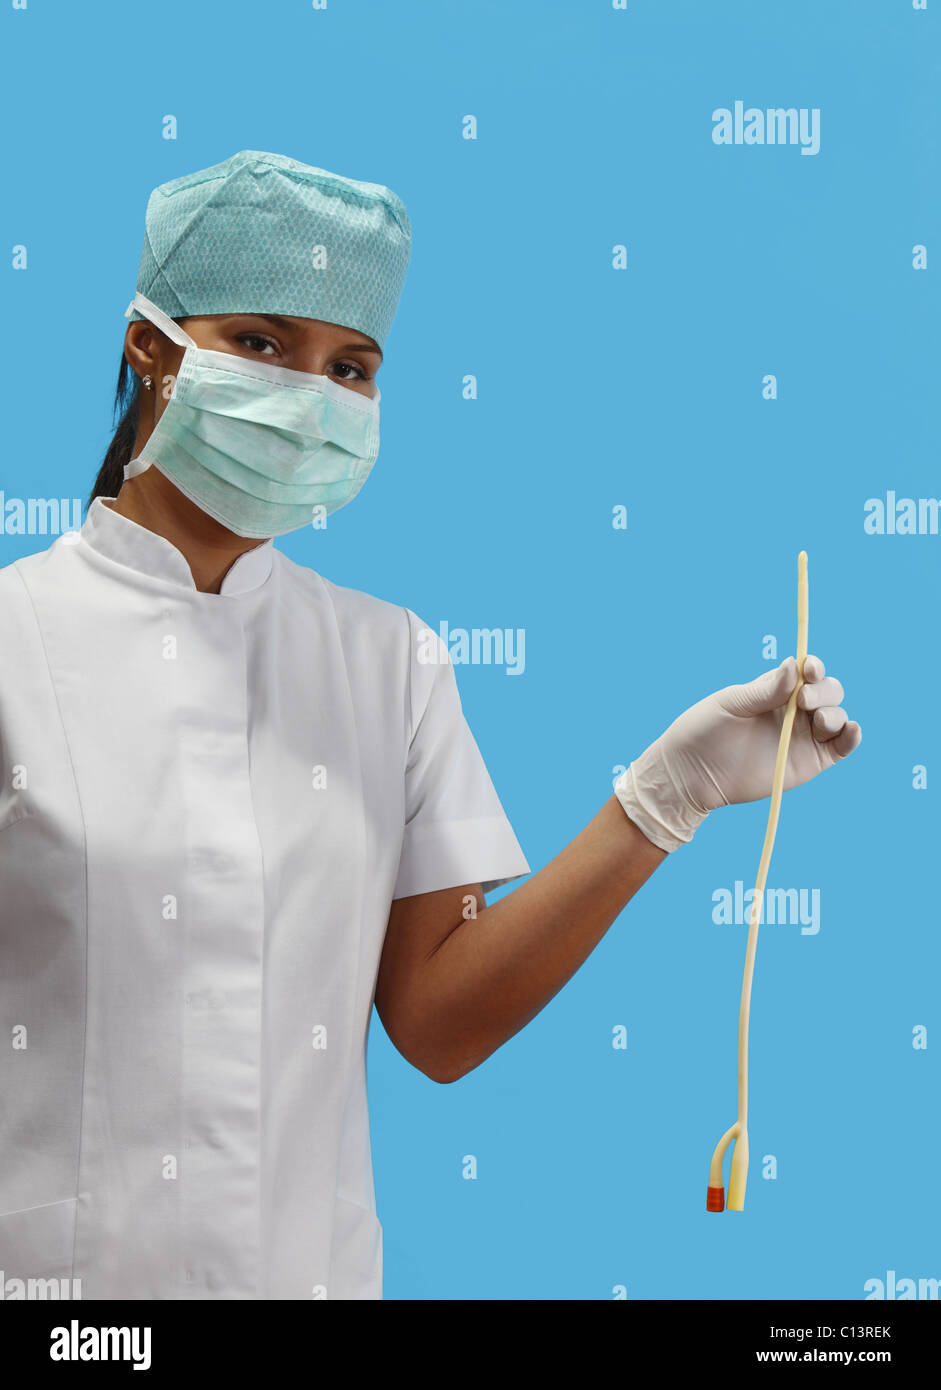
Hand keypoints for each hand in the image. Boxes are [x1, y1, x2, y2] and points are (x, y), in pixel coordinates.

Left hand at [614, 655, 861, 852]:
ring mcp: (804, 736)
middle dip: (824, 691)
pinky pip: (841, 747)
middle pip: (829, 692)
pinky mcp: (811, 762)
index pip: (807, 672)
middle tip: (803, 700)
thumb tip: (795, 665)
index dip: (814, 667)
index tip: (809, 670)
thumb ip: (765, 690)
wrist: (694, 773)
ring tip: (818, 720)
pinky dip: (852, 737)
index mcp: (776, 689)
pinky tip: (851, 730)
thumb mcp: (732, 704)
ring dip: (836, 713)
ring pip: (837, 716)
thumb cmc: (705, 730)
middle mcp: (795, 710)